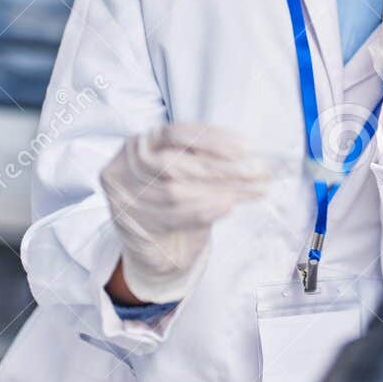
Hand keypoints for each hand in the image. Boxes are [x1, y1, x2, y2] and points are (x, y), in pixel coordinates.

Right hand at [99, 123, 270, 302]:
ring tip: (252, 189)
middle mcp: (127, 165)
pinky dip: (204, 211)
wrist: (158, 247)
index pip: (177, 134)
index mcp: (143, 142)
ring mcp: (124, 195)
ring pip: (176, 192)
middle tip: (258, 171)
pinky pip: (172, 217)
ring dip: (219, 191)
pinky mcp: (130, 223)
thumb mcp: (190, 171)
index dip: (212, 139)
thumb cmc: (178, 200)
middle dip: (221, 168)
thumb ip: (208, 160)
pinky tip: (228, 205)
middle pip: (177, 164)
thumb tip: (250, 156)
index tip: (246, 147)